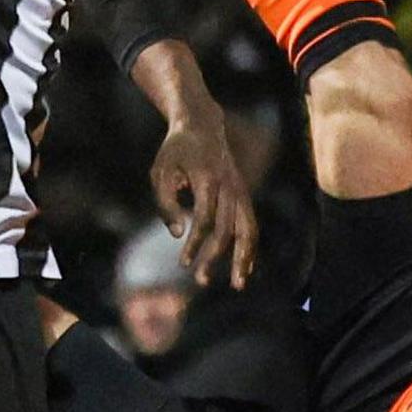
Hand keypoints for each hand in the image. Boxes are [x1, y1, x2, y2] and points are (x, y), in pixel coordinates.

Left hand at [151, 123, 257, 288]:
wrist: (202, 126)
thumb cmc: (176, 151)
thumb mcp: (160, 171)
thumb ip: (165, 203)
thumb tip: (176, 234)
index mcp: (207, 178)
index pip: (205, 219)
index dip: (194, 243)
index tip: (182, 262)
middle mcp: (229, 186)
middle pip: (227, 229)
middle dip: (215, 257)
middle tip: (201, 280)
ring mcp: (240, 190)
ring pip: (248, 229)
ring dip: (243, 258)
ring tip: (238, 284)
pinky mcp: (244, 194)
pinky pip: (251, 224)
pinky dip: (250, 247)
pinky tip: (246, 268)